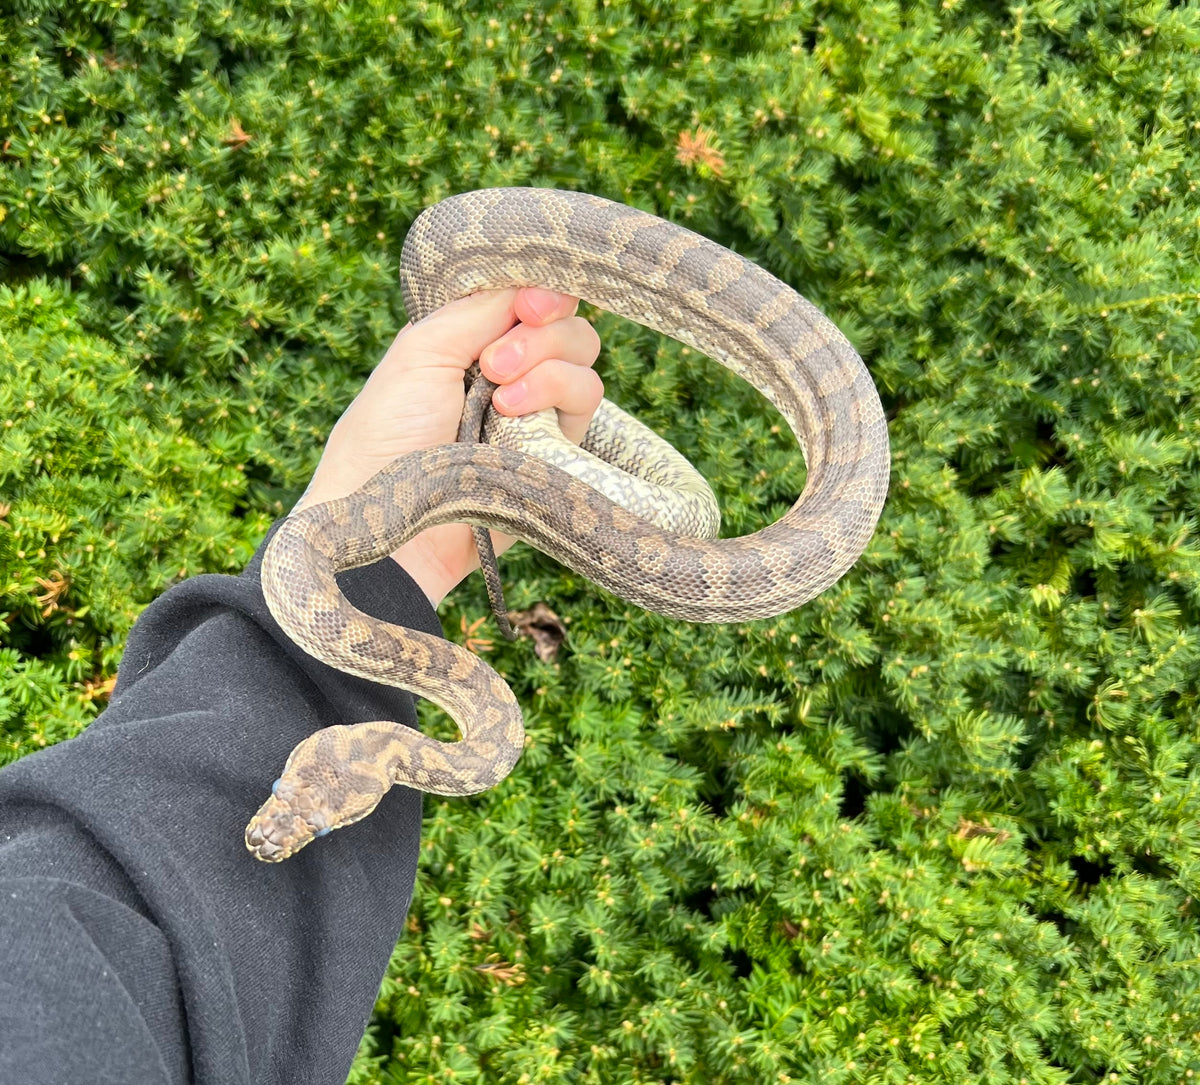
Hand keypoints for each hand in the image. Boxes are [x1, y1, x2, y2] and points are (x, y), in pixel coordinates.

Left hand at [296, 287, 602, 606]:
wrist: (394, 523)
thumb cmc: (386, 439)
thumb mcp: (420, 353)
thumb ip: (477, 309)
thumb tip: (532, 281)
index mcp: (472, 344)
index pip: (528, 298)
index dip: (539, 292)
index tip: (528, 305)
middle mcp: (510, 375)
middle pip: (566, 324)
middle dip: (539, 332)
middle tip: (494, 362)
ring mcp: (536, 415)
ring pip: (584, 361)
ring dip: (547, 367)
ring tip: (501, 400)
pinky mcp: (557, 454)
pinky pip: (587, 404)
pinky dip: (556, 397)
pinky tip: (514, 419)